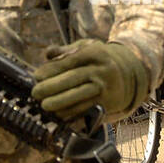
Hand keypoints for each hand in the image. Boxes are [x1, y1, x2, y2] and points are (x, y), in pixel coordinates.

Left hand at [32, 40, 146, 119]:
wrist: (127, 74)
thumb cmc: (98, 60)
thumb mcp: (86, 48)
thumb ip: (65, 51)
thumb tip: (47, 54)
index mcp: (95, 52)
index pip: (70, 61)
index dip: (52, 69)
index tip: (36, 76)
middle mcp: (102, 69)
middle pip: (74, 78)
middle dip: (52, 87)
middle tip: (36, 93)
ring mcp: (106, 87)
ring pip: (80, 96)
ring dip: (60, 103)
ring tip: (45, 106)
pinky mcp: (108, 102)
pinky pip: (87, 109)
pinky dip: (71, 113)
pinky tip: (59, 114)